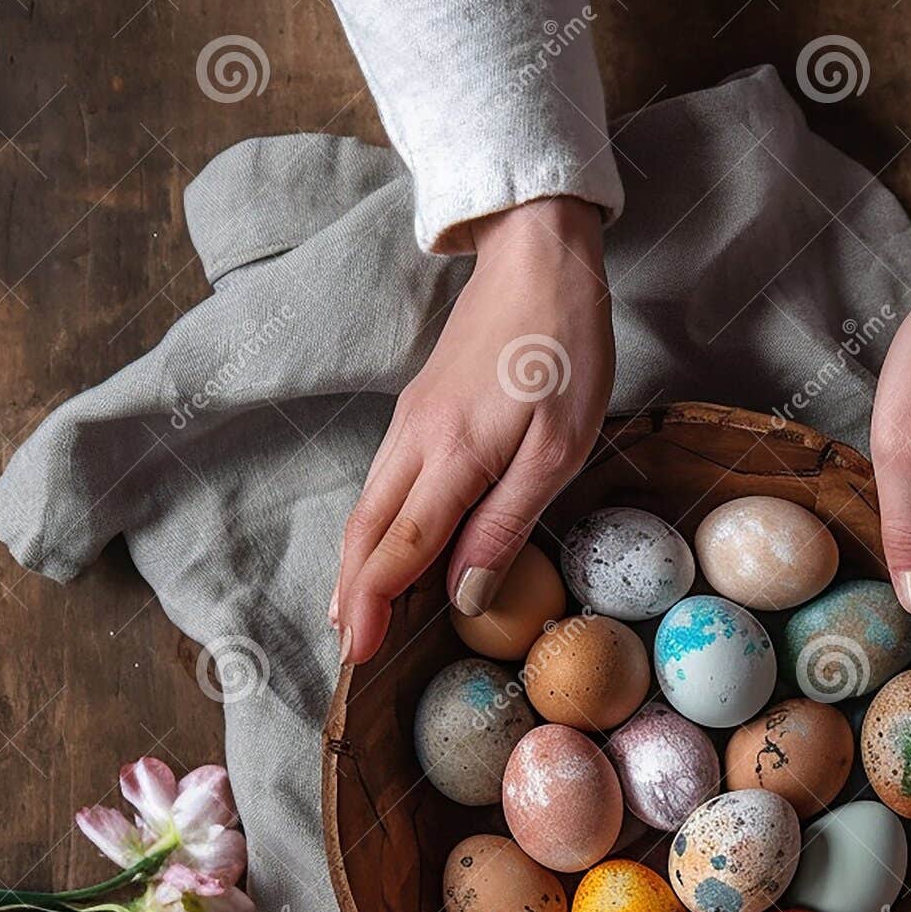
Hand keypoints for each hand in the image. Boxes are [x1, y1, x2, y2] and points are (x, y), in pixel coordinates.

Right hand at [332, 196, 614, 662]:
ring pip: (369, 508)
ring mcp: (411, 424)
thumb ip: (509, 521)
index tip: (358, 654)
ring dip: (357, 565)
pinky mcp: (420, 411)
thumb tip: (467, 594)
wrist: (538, 256)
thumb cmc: (564, 349)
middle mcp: (416, 443)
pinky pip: (384, 483)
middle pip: (369, 533)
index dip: (375, 605)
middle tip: (347, 649)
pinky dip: (374, 528)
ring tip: (352, 613)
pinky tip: (381, 547)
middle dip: (353, 595)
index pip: (399, 549)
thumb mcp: (559, 447)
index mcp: (452, 457)